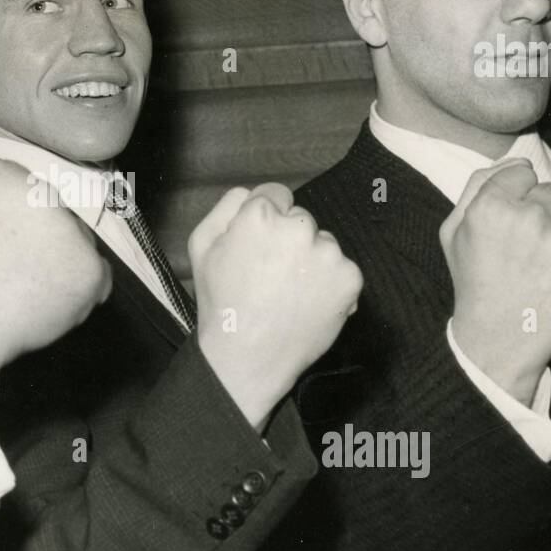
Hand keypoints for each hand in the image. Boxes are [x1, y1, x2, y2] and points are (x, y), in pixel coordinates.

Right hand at [191, 184, 362, 428]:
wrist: (248, 357)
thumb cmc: (221, 303)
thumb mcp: (201, 247)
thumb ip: (225, 207)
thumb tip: (251, 192)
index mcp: (260, 216)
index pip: (276, 194)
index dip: (265, 219)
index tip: (260, 245)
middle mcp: (298, 228)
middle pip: (301, 219)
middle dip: (289, 240)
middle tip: (272, 275)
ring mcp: (328, 253)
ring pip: (323, 243)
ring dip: (311, 260)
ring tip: (290, 292)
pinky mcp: (350, 278)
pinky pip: (342, 268)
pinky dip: (330, 283)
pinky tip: (308, 302)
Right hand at [440, 158, 550, 405]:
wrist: (498, 341)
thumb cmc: (476, 282)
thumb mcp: (455, 231)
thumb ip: (478, 185)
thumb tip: (519, 161)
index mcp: (490, 207)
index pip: (524, 173)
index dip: (517, 198)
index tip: (509, 226)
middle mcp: (528, 220)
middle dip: (544, 216)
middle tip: (526, 252)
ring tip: (544, 270)